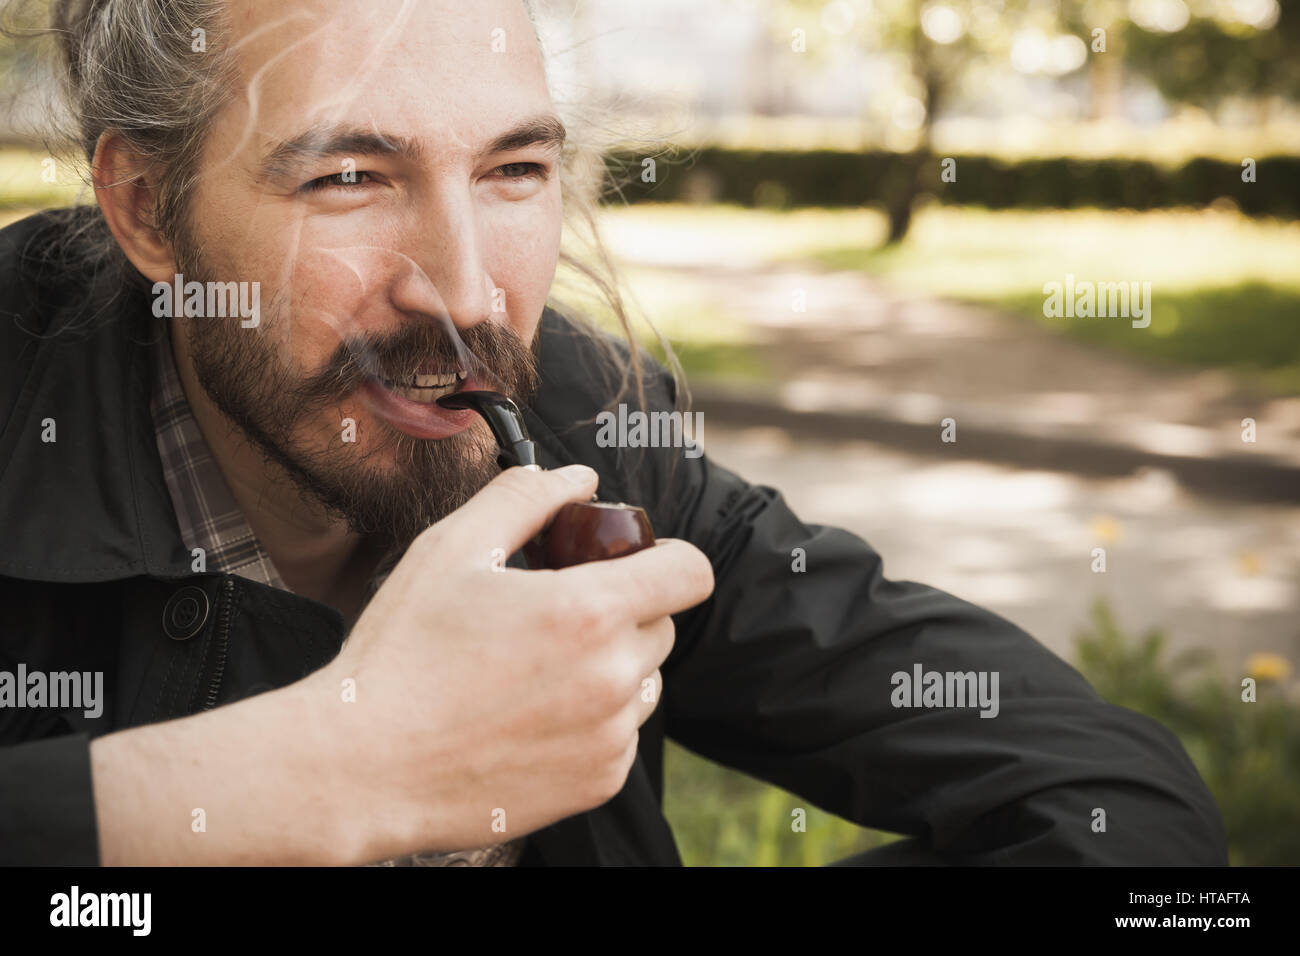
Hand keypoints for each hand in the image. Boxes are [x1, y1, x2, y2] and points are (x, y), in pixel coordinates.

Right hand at [311, 464, 714, 862]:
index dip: (668, 556)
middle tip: (553, 614)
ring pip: (644, 683)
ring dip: (610, 667)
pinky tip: (528, 718)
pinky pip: (621, 735)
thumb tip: (581, 479)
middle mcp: (614, 679)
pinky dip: (592, 722)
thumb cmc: (402, 654)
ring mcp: (610, 738)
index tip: (631, 560)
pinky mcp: (597, 782)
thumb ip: (526, 498)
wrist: (363, 768)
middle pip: (662, 625)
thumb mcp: (452, 550)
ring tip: (534, 670)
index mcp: (588, 613)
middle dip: (623, 610)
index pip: (691, 572)